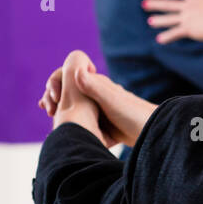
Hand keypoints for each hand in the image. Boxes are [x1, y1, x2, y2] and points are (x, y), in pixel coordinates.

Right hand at [39, 56, 157, 146]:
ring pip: (74, 107)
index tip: (53, 101)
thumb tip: (75, 71)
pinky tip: (66, 132)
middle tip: (48, 110)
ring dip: (61, 111)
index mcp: (97, 84)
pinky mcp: (104, 124)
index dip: (55, 85)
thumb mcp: (111, 101)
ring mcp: (100, 109)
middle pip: (69, 91)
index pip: (67, 76)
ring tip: (52, 118)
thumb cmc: (135, 116)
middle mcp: (97, 94)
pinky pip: (83, 122)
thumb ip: (93, 87)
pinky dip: (72, 124)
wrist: (155, 132)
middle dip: (55, 97)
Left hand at [143, 0, 202, 42]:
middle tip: (143, 4)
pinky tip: (159, 40)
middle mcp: (188, 5)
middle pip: (168, 4)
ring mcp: (187, 17)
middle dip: (155, 4)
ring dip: (158, 20)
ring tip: (150, 21)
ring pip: (168, 18)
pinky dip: (167, 37)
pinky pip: (174, 33)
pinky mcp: (188, 29)